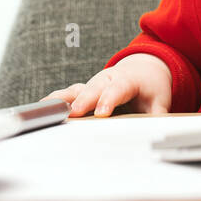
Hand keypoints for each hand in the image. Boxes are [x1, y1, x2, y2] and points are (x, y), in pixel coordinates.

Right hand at [41, 53, 173, 116]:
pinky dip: (54, 101)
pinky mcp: (83, 91)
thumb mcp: (160, 99)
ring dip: (62, 100)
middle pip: (92, 88)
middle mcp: (106, 79)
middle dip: (82, 101)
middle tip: (73, 114)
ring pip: (76, 90)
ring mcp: (92, 84)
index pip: (117, 89)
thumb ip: (158, 114)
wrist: (143, 69)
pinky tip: (40, 110)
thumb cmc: (150, 87)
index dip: (108, 100)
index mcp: (126, 80)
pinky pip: (67, 95)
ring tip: (48, 112)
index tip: (101, 113)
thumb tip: (160, 131)